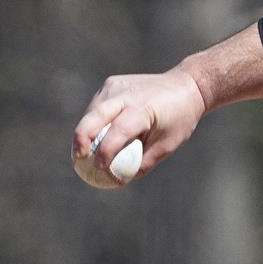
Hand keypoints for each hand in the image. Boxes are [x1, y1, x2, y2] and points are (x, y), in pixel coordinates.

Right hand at [71, 69, 207, 184]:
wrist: (184, 86)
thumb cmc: (178, 120)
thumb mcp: (167, 145)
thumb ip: (143, 162)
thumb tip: (119, 180)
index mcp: (143, 109)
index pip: (118, 131)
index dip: (105, 151)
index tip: (98, 169)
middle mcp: (126, 94)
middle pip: (94, 117)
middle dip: (81, 139)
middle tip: (77, 160)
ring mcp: (116, 85)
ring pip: (92, 112)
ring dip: (85, 132)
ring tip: (83, 153)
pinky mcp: (111, 83)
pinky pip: (97, 106)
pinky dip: (93, 122)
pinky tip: (94, 137)